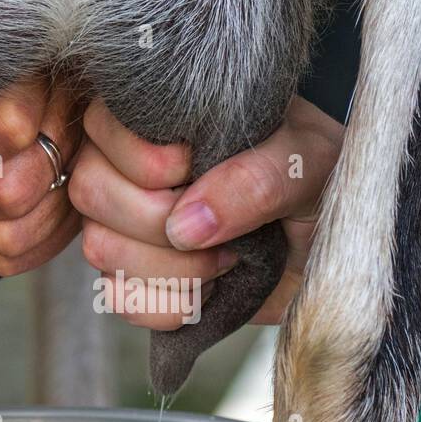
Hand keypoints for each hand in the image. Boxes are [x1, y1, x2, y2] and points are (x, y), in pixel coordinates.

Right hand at [69, 96, 342, 327]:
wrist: (329, 244)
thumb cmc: (316, 180)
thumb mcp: (306, 163)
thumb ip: (256, 180)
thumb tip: (186, 225)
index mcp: (159, 114)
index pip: (103, 127)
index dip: (148, 163)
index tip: (196, 169)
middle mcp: (126, 163)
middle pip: (92, 191)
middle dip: (163, 226)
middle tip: (227, 233)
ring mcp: (124, 222)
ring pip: (101, 248)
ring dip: (173, 270)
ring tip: (227, 261)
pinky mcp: (135, 276)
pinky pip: (119, 299)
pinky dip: (169, 307)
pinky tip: (211, 293)